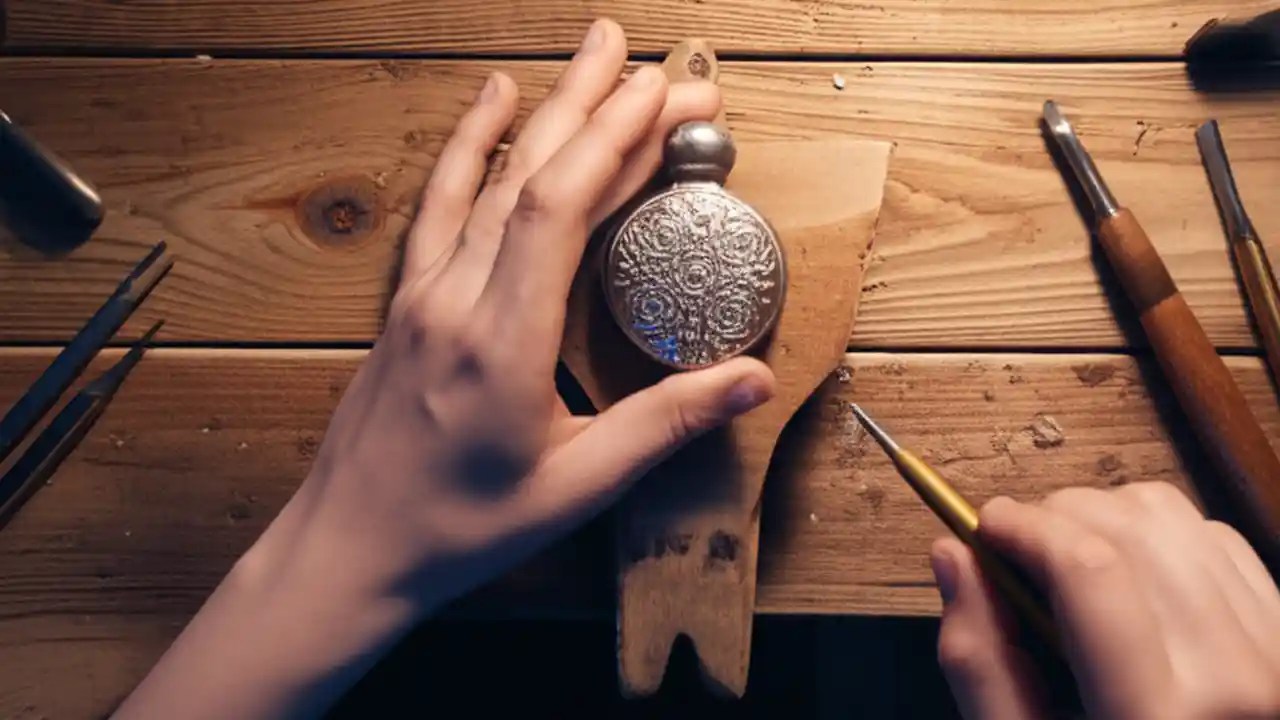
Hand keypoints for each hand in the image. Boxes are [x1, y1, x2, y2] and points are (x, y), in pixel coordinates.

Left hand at [293, 16, 773, 614]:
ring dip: (544, 110)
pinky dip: (470, 146)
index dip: (611, 140)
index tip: (659, 94)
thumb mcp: (575, 488)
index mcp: (501, 343)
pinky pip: (440, 203)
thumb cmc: (457, 528)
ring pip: (488, 178)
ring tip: (589, 55)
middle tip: (648, 59)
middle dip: (596, 107)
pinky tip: (492, 102)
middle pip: (530, 175)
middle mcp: (455, 301)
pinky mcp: (407, 300)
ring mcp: (423, 294)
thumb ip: (663, 424)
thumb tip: (749, 377)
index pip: (557, 211)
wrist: (348, 547)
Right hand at [931, 482, 1279, 718]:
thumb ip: (980, 661)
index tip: (984, 524)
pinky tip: (1128, 576)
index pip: (1089, 571)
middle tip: (1018, 550)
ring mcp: (1272, 652)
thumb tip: (953, 552)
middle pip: (1129, 527)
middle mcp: (1234, 678)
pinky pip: (1217, 536)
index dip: (1024, 526)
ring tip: (1069, 561)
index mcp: (1151, 718)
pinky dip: (1159, 536)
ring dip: (1104, 516)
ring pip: (1172, 516)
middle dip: (1054, 517)